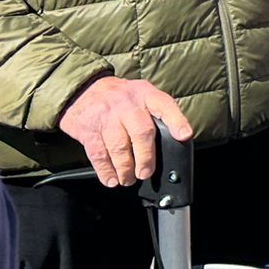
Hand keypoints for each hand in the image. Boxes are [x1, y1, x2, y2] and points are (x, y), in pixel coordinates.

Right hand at [58, 76, 191, 186]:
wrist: (83, 89)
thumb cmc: (120, 97)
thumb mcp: (141, 93)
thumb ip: (155, 113)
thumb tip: (173, 140)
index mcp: (145, 94)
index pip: (165, 106)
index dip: (177, 121)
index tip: (185, 136)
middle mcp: (127, 105)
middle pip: (141, 132)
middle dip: (146, 157)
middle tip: (146, 172)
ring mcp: (107, 118)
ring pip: (119, 147)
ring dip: (125, 168)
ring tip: (129, 179)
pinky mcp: (89, 131)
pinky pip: (99, 154)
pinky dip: (106, 170)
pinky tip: (112, 179)